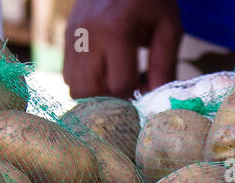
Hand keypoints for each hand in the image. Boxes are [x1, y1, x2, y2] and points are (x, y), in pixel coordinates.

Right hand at [64, 0, 181, 98]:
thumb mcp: (168, 28)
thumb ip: (164, 66)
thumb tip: (157, 102)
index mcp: (116, 31)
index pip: (120, 85)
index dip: (136, 98)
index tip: (146, 93)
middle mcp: (88, 34)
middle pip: (90, 92)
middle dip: (112, 102)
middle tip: (131, 94)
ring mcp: (73, 35)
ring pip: (75, 87)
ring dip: (97, 95)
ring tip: (118, 84)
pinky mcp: (66, 35)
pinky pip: (68, 73)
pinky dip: (86, 82)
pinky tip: (105, 74)